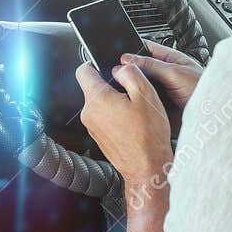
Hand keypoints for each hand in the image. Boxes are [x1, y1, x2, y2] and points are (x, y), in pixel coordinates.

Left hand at [74, 61, 172, 186]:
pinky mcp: (98, 136)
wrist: (147, 167)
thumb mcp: (146, 94)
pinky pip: (103, 117)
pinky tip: (132, 123)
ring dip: (114, 102)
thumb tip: (120, 68)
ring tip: (135, 111)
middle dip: (111, 86)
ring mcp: (92, 127)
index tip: (106, 65)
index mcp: (97, 99)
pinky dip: (115, 116)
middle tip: (132, 93)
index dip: (95, 63)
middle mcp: (89, 113)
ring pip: (99, 103)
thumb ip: (130, 73)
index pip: (83, 70)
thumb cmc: (148, 136)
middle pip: (93, 87)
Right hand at [119, 41, 202, 112]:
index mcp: (170, 60)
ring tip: (125, 91)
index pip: (147, 48)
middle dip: (132, 73)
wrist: (212, 116)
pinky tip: (133, 104)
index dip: (133, 49)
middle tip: (119, 75)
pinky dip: (139, 104)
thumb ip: (151, 65)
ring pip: (142, 88)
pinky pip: (145, 103)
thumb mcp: (175, 73)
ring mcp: (162, 91)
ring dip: (135, 90)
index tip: (118, 55)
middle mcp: (165, 75)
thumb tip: (128, 59)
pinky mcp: (160, 107)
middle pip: (141, 70)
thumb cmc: (204, 89)